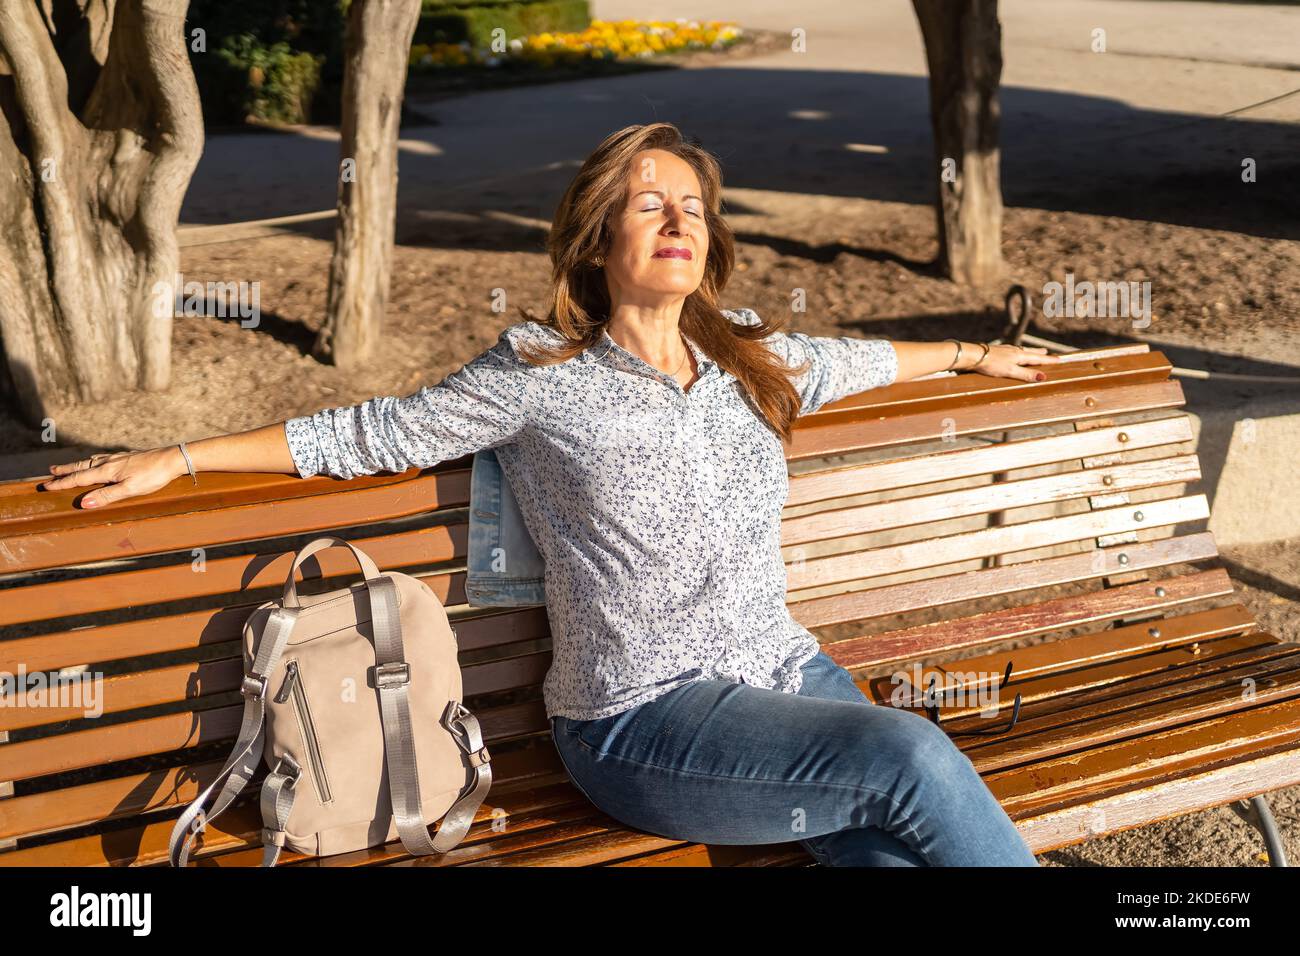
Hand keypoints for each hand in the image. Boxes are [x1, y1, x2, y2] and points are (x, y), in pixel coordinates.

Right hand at [39, 446, 187, 508]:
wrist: (173, 459)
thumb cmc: (153, 476)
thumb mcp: (130, 490)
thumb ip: (107, 496)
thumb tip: (84, 503)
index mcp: (107, 471)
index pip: (79, 478)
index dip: (62, 483)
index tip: (46, 485)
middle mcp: (110, 462)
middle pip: (82, 466)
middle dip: (66, 471)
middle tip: (50, 472)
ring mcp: (119, 458)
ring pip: (92, 461)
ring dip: (78, 465)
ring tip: (69, 467)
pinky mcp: (128, 457)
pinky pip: (104, 458)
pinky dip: (94, 460)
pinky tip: (99, 461)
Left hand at [972, 343, 1062, 381]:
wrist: (973, 356)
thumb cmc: (991, 364)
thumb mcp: (1010, 371)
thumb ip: (1026, 374)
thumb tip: (1043, 377)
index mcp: (1019, 356)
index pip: (1038, 359)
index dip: (1049, 360)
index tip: (1059, 359)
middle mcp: (1013, 351)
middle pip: (1030, 352)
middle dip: (1039, 354)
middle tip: (1046, 353)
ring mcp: (1004, 350)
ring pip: (1020, 351)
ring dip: (1028, 352)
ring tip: (1032, 352)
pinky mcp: (996, 351)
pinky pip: (1011, 352)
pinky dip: (1016, 353)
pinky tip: (1010, 354)